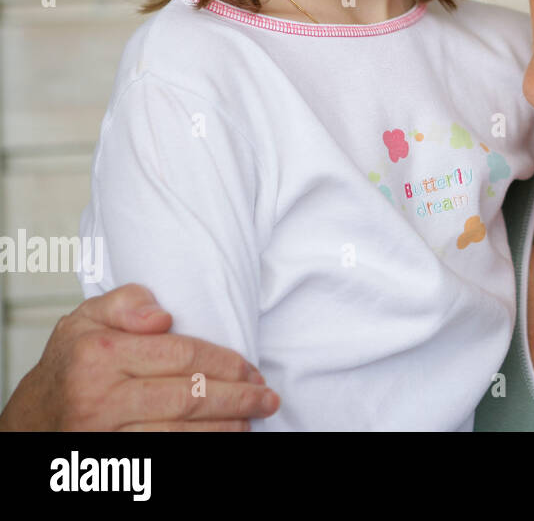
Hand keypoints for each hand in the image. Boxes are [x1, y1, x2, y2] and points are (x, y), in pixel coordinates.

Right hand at [0, 284, 277, 430]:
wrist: (33, 420)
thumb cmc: (72, 364)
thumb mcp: (87, 319)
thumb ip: (126, 302)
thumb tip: (162, 315)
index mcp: (100, 355)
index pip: (182, 356)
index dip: (226, 363)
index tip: (252, 368)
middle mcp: (99, 399)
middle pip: (188, 398)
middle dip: (237, 398)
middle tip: (267, 397)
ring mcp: (103, 438)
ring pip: (180, 434)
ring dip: (225, 429)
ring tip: (253, 419)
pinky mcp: (109, 464)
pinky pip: (164, 457)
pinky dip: (200, 448)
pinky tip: (224, 439)